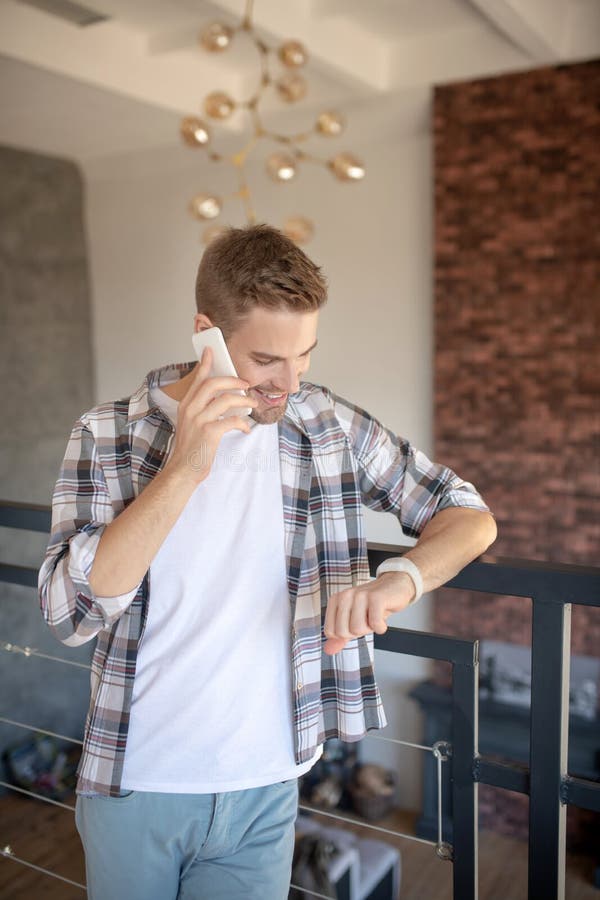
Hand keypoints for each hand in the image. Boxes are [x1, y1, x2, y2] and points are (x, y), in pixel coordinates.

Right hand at [163, 346, 257, 485]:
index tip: (211, 351)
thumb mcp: (191, 424)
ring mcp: (199, 420)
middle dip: (233, 381)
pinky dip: (242, 423)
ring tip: (252, 405)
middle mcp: (191, 409)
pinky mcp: (209, 432)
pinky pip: (232, 420)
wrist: (183, 470)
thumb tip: (223, 399)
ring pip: (226, 400)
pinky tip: (245, 428)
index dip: (205, 364)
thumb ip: (202, 409)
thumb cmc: (191, 448)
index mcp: (186, 405)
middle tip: (245, 384)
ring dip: (243, 401)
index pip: (197, 379)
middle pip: (213, 384)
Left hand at [323, 572, 415, 654]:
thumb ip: (340, 635)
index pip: (330, 632)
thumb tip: (328, 650)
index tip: (356, 623)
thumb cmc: (373, 604)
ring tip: (374, 616)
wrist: (395, 586)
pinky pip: (375, 624)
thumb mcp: (353, 619)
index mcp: (336, 600)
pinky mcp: (376, 598)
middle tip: (367, 619)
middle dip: (358, 632)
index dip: (346, 634)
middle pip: (343, 633)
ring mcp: (360, 595)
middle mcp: (345, 596)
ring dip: (370, 628)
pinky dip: (381, 627)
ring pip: (358, 629)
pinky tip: (382, 618)